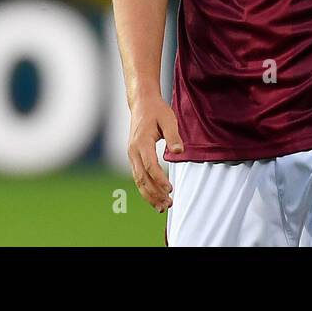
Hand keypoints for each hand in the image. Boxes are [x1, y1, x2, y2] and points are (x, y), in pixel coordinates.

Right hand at [127, 95, 182, 212]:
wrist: (141, 103)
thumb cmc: (157, 111)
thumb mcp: (169, 119)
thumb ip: (174, 136)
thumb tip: (179, 152)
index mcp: (142, 142)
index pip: (150, 166)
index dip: (160, 179)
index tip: (170, 190)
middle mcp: (133, 151)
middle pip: (142, 177)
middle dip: (155, 193)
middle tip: (168, 204)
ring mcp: (131, 154)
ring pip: (138, 180)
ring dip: (149, 195)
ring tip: (162, 207)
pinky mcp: (133, 157)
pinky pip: (138, 176)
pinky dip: (145, 189)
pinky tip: (155, 198)